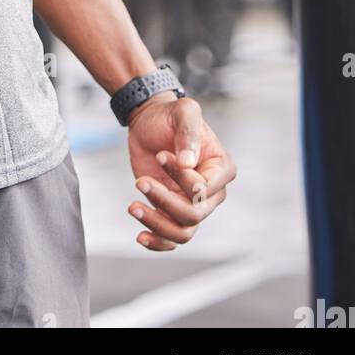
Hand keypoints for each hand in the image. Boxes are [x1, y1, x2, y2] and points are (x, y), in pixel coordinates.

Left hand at [124, 91, 236, 250]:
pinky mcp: (172, 211)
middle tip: (140, 181)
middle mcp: (212, 192)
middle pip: (194, 214)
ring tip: (133, 207)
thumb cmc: (170, 115)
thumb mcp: (183, 111)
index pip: (205, 189)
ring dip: (157, 224)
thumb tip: (188, 163)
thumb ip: (188, 133)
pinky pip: (171, 240)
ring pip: (183, 232)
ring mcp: (193, 204)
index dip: (182, 178)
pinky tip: (140, 235)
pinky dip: (158, 243)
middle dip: (165, 201)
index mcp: (221, 168)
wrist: (149, 123)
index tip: (160, 155)